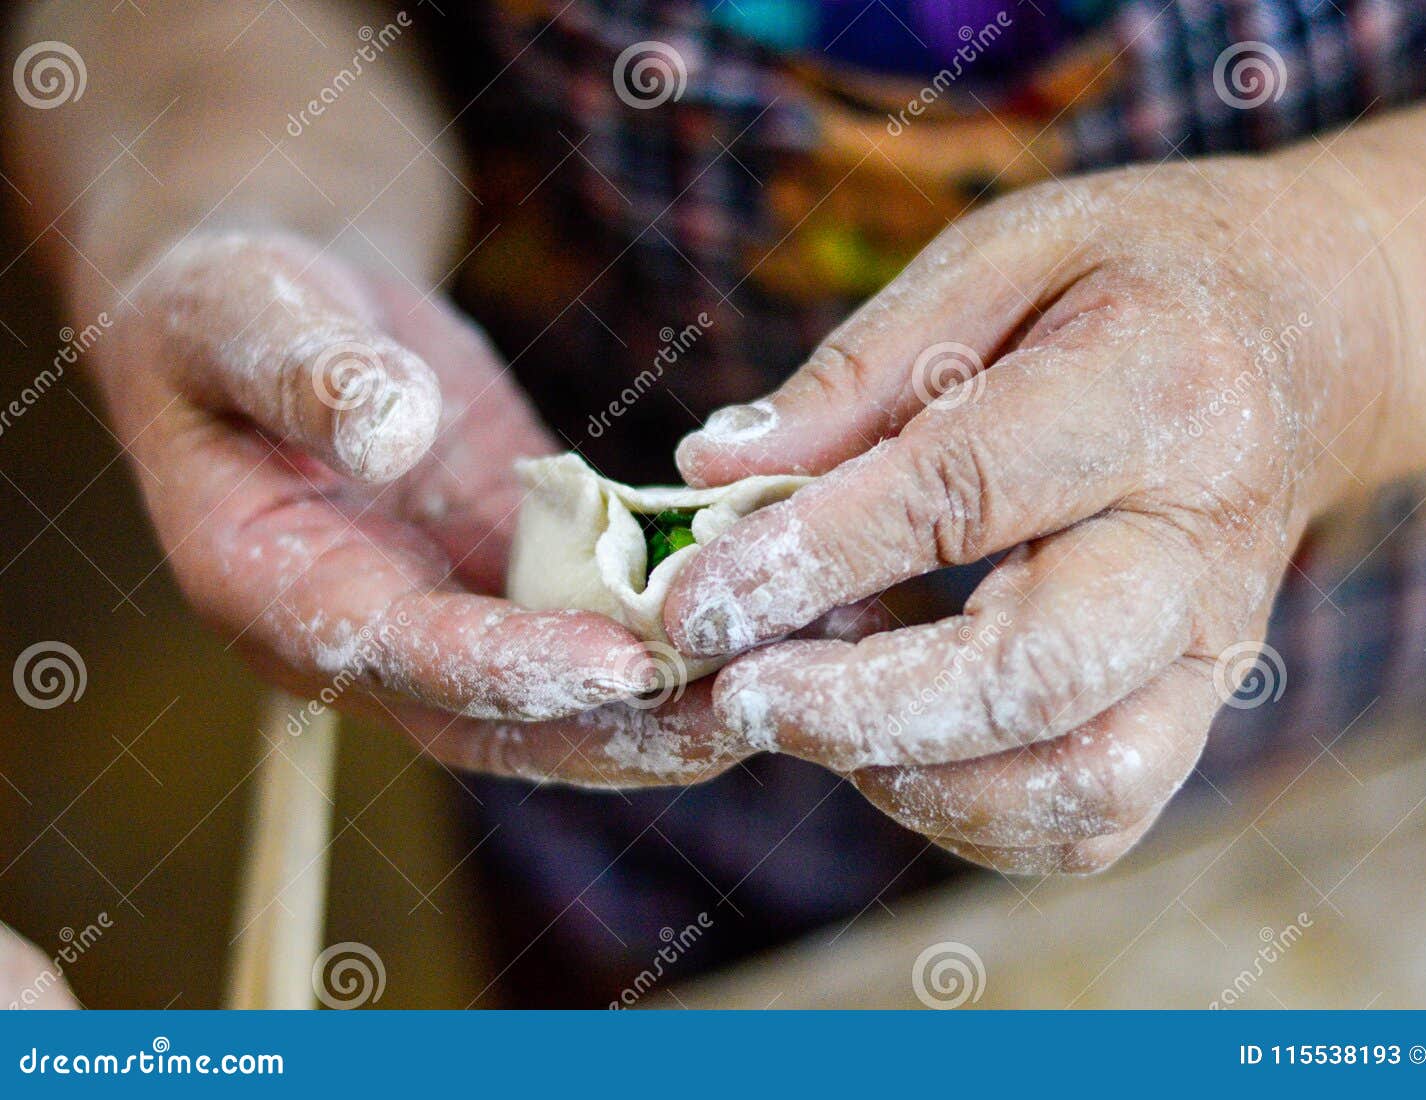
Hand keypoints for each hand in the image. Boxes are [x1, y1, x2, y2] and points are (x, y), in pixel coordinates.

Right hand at [86, 231, 739, 786]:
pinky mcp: (517, 580)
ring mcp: (449, 617)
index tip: (626, 666)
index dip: (512, 669)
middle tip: (756, 708)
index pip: (404, 655)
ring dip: (682, 696)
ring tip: (805, 665)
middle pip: (508, 722)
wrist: (271, 318)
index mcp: (277, 593)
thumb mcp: (241, 313)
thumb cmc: (230, 308)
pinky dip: (685, 625)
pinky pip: (603, 623)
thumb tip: (390, 425)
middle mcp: (367, 637)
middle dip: (630, 725)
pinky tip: (785, 599)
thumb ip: (304, 371)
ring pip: (571, 697)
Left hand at [667, 158, 1401, 870]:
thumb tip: (714, 474)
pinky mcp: (1201, 707)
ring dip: (914, 782)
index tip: (689, 603)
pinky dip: (972, 815)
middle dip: (858, 709)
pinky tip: (884, 748)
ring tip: (806, 718)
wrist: (1312, 335)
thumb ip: (859, 371)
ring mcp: (1214, 647)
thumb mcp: (999, 257)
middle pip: (1029, 676)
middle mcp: (1201, 545)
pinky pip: (1094, 818)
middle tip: (735, 696)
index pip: (962, 495)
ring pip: (1079, 788)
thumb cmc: (1137, 280)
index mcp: (1155, 392)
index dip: (812, 558)